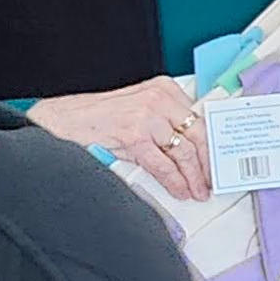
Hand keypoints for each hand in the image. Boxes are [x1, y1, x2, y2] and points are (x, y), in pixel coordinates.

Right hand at [34, 77, 211, 200]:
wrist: (61, 121)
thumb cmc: (98, 118)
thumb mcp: (139, 111)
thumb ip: (165, 123)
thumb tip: (192, 149)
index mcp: (164, 89)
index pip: (200, 119)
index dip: (212, 145)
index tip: (218, 161)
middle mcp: (158, 99)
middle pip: (198, 136)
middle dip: (207, 164)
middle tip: (210, 182)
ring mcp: (146, 116)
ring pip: (184, 153)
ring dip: (193, 178)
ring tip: (196, 191)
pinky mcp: (134, 135)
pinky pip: (163, 165)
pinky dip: (174, 182)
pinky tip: (179, 190)